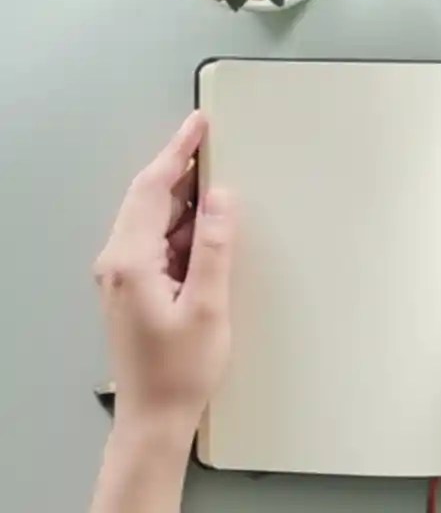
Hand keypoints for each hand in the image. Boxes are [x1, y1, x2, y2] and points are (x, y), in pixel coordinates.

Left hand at [93, 111, 237, 433]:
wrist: (154, 417)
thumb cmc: (180, 370)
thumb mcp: (208, 305)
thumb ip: (214, 247)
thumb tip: (220, 199)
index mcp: (130, 261)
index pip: (153, 189)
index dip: (177, 152)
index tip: (197, 125)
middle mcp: (117, 263)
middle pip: (147, 198)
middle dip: (179, 167)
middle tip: (209, 141)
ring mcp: (122, 276)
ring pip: (151, 218)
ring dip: (182, 198)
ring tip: (216, 181)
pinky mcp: (133, 288)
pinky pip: (155, 241)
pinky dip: (180, 226)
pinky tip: (205, 228)